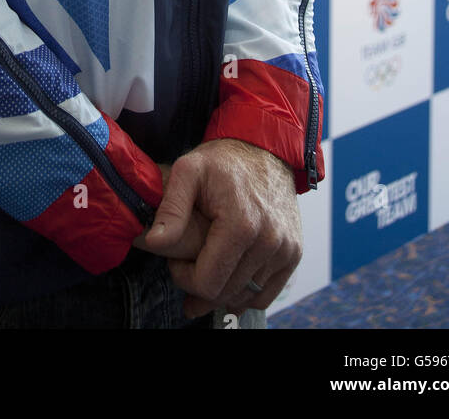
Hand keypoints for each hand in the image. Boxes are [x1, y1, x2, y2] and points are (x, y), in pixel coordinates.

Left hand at [138, 139, 302, 317]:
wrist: (264, 150)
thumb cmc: (222, 161)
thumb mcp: (188, 171)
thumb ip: (170, 208)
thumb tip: (154, 242)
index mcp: (241, 225)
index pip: (208, 283)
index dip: (184, 278)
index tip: (177, 259)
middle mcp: (269, 242)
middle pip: (226, 293)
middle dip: (200, 285)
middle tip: (189, 261)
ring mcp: (285, 249)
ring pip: (246, 298)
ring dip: (223, 291)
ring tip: (207, 266)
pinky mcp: (293, 253)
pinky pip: (266, 294)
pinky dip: (246, 294)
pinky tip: (228, 278)